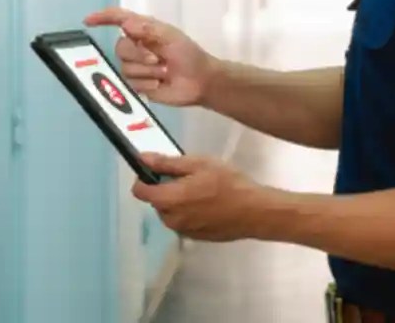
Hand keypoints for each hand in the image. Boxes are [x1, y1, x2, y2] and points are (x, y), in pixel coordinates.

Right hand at [84, 6, 217, 106]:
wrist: (200, 81)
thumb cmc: (189, 54)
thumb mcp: (172, 37)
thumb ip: (149, 29)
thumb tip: (125, 25)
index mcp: (143, 30)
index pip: (118, 19)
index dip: (103, 18)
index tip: (88, 21)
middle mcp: (135, 47)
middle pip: (120, 48)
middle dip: (139, 54)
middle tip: (158, 58)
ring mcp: (135, 67)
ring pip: (125, 68)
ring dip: (147, 71)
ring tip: (164, 71)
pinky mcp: (137, 86)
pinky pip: (131, 84)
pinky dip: (148, 84)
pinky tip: (160, 83)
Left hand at [132, 153, 269, 241]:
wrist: (254, 211)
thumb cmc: (227, 183)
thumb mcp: (198, 164)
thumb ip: (167, 162)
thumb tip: (142, 158)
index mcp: (167, 200)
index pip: (139, 191)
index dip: (144, 177)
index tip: (158, 169)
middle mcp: (170, 219)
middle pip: (156, 201)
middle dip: (165, 188)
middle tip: (189, 176)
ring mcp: (183, 231)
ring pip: (170, 212)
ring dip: (178, 201)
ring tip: (202, 189)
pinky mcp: (196, 237)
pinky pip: (183, 221)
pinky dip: (189, 212)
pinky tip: (209, 204)